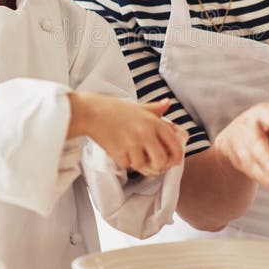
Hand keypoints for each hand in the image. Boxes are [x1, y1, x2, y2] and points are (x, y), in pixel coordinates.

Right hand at [68, 93, 185, 176]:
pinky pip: (127, 165)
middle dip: (159, 166)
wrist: (91, 112)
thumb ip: (155, 108)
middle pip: (161, 160)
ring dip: (139, 164)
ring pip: (143, 166)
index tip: (175, 161)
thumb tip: (168, 103)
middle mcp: (145, 132)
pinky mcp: (119, 152)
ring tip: (133, 155)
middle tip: (154, 165)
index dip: (177, 155)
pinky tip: (121, 152)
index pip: (173, 142)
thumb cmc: (114, 109)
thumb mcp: (138, 107)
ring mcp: (132, 143)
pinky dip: (125, 163)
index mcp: (152, 121)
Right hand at [213, 102, 268, 195]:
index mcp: (265, 113)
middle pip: (257, 142)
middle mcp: (251, 126)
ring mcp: (241, 144)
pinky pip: (253, 173)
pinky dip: (267, 183)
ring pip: (253, 162)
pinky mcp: (239, 160)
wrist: (237, 137)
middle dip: (266, 156)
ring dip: (267, 177)